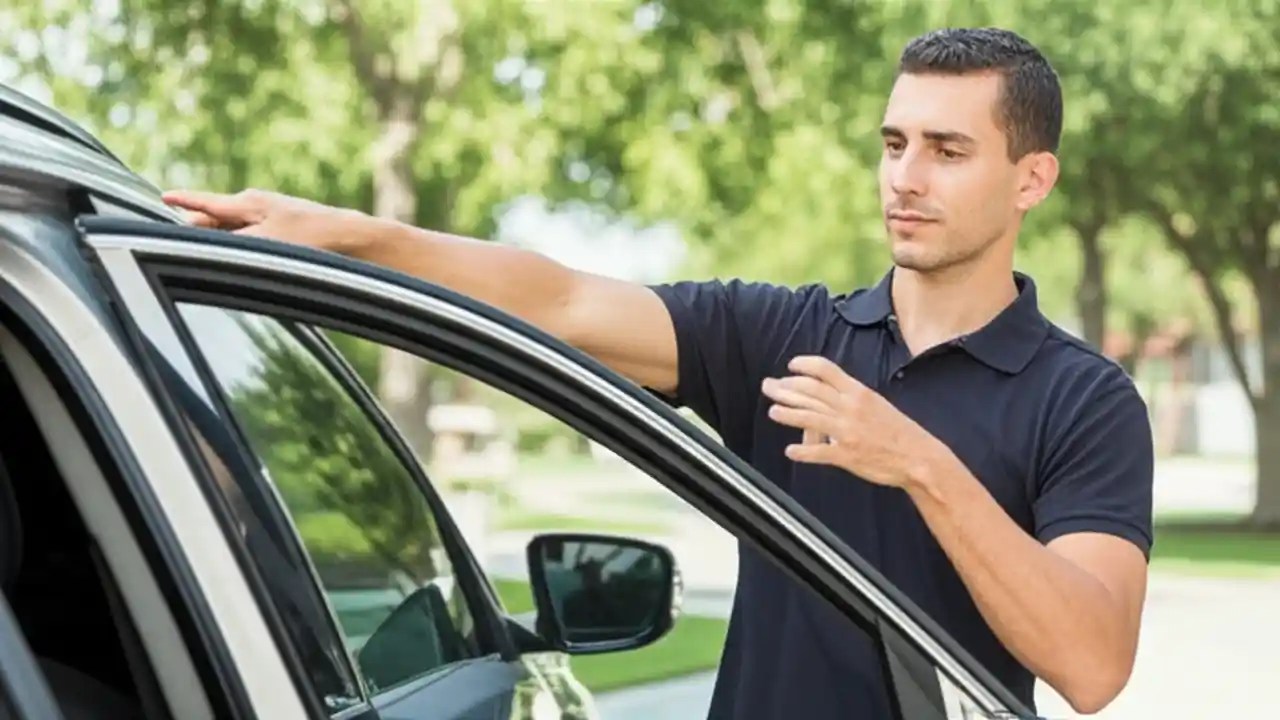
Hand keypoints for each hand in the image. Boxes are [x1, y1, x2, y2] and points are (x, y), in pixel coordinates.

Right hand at [161, 188, 369, 255]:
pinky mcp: (283, 229)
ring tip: (203, 249)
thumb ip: (231, 242)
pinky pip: (251, 235)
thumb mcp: (263, 242)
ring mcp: (271, 216)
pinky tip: (241, 256)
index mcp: (248, 203)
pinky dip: (239, 244)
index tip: (164, 196)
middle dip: (197, 227)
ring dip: (219, 238)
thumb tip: (206, 244)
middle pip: (216, 218)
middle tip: (176, 238)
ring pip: (234, 228)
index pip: (206, 203)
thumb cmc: (310, 237)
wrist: (350, 236)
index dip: (184, 201)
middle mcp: (256, 206)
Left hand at [761, 355, 947, 488]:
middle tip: (769, 386)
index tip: (790, 366)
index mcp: (859, 393)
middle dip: (785, 388)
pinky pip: (820, 452)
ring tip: (773, 412)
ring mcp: (847, 432)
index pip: (826, 370)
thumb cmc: (899, 432)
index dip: (804, 365)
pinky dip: (802, 452)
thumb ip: (851, 399)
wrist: (919, 457)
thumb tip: (827, 397)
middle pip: (811, 392)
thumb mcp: (876, 405)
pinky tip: (790, 451)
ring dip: (788, 414)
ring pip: (810, 418)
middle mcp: (850, 408)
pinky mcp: (847, 455)